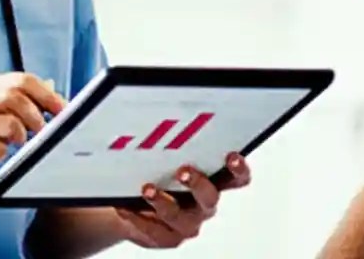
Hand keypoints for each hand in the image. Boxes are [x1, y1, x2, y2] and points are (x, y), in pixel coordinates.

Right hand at [0, 72, 65, 196]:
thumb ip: (14, 100)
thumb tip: (50, 87)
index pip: (23, 79)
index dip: (47, 95)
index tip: (63, 110)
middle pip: (18, 95)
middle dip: (36, 115)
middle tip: (41, 132)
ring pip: (11, 121)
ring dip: (19, 136)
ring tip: (12, 144)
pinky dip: (0, 154)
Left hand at [114, 153, 251, 248]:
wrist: (135, 203)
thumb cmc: (158, 173)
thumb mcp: (168, 156)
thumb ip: (173, 144)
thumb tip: (160, 125)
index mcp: (214, 183)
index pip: (237, 178)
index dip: (238, 169)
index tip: (230, 156)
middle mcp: (204, 205)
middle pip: (210, 198)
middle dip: (198, 184)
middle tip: (182, 171)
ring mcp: (188, 224)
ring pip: (182, 218)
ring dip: (164, 203)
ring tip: (146, 189)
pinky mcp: (168, 238)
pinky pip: (155, 232)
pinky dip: (138, 218)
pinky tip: (125, 206)